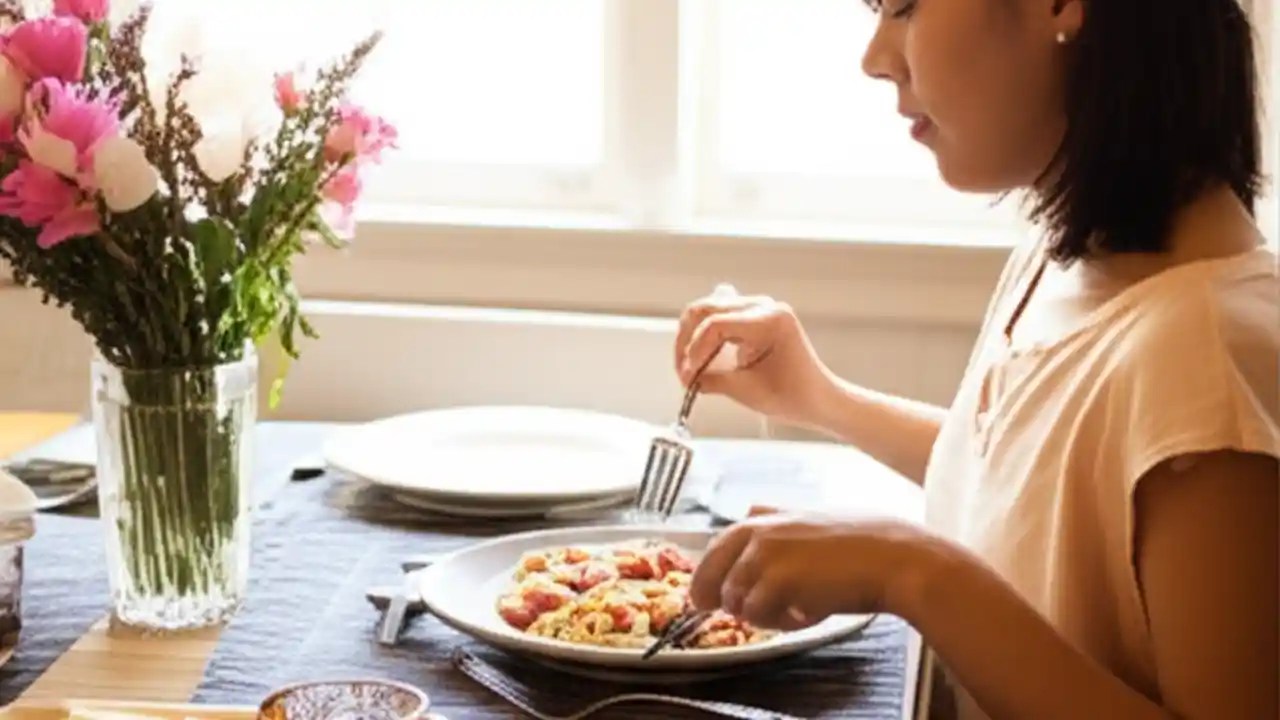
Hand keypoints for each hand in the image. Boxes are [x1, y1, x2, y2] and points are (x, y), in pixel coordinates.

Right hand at [673, 288, 833, 426]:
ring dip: (692, 337)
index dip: (695, 351)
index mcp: (770, 320)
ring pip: (708, 310)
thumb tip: (685, 377)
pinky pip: (719, 317)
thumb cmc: (793, 396)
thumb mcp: (747, 391)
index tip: (687, 376)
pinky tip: (700, 355)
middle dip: (688, 340)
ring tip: (689, 365)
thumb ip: (711, 379)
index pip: (716, 325)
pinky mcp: (754, 317)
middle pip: (706, 309)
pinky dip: (704, 335)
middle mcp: (764, 306)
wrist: (818, 399)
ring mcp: (760, 309)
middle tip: (682, 369)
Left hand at [689, 514, 925, 630]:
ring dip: (762, 614)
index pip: (718, 545)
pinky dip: (782, 623)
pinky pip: (759, 616)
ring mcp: (764, 555)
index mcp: (766, 517)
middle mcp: (758, 532)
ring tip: (799, 607)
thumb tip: (749, 509)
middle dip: (715, 597)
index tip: (703, 596)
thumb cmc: (862, 544)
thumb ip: (777, 518)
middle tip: (720, 613)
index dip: (708, 573)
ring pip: (737, 601)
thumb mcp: (811, 520)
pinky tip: (810, 612)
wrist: (894, 559)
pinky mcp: (775, 581)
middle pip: (712, 573)